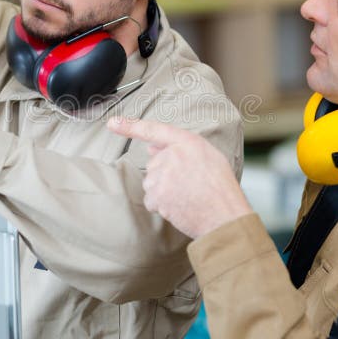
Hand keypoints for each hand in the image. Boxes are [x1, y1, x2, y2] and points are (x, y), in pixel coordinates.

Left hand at [108, 117, 251, 238]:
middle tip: (189, 184)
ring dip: (164, 191)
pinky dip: (162, 205)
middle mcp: (172, 155)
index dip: (130, 126)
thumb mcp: (208, 156)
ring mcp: (163, 175)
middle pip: (154, 164)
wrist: (225, 215)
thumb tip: (151, 148)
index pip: (153, 129)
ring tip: (187, 196)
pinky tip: (180, 206)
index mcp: (187, 141)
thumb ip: (179, 148)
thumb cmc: (220, 187)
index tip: (112, 123)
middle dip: (166, 174)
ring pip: (152, 182)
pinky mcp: (158, 194)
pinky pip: (151, 200)